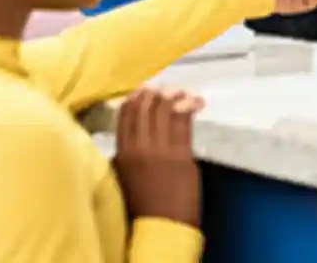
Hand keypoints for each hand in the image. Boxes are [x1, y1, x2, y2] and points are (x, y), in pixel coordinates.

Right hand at [112, 87, 204, 227]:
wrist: (160, 227)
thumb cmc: (142, 208)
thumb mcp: (122, 179)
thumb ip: (122, 159)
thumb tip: (125, 143)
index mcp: (121, 154)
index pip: (125, 116)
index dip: (135, 99)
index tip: (143, 90)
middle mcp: (139, 148)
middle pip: (145, 109)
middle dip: (154, 94)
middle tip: (164, 88)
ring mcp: (161, 151)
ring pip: (164, 112)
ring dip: (173, 96)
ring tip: (180, 91)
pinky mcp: (181, 156)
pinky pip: (184, 122)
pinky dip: (189, 107)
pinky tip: (195, 101)